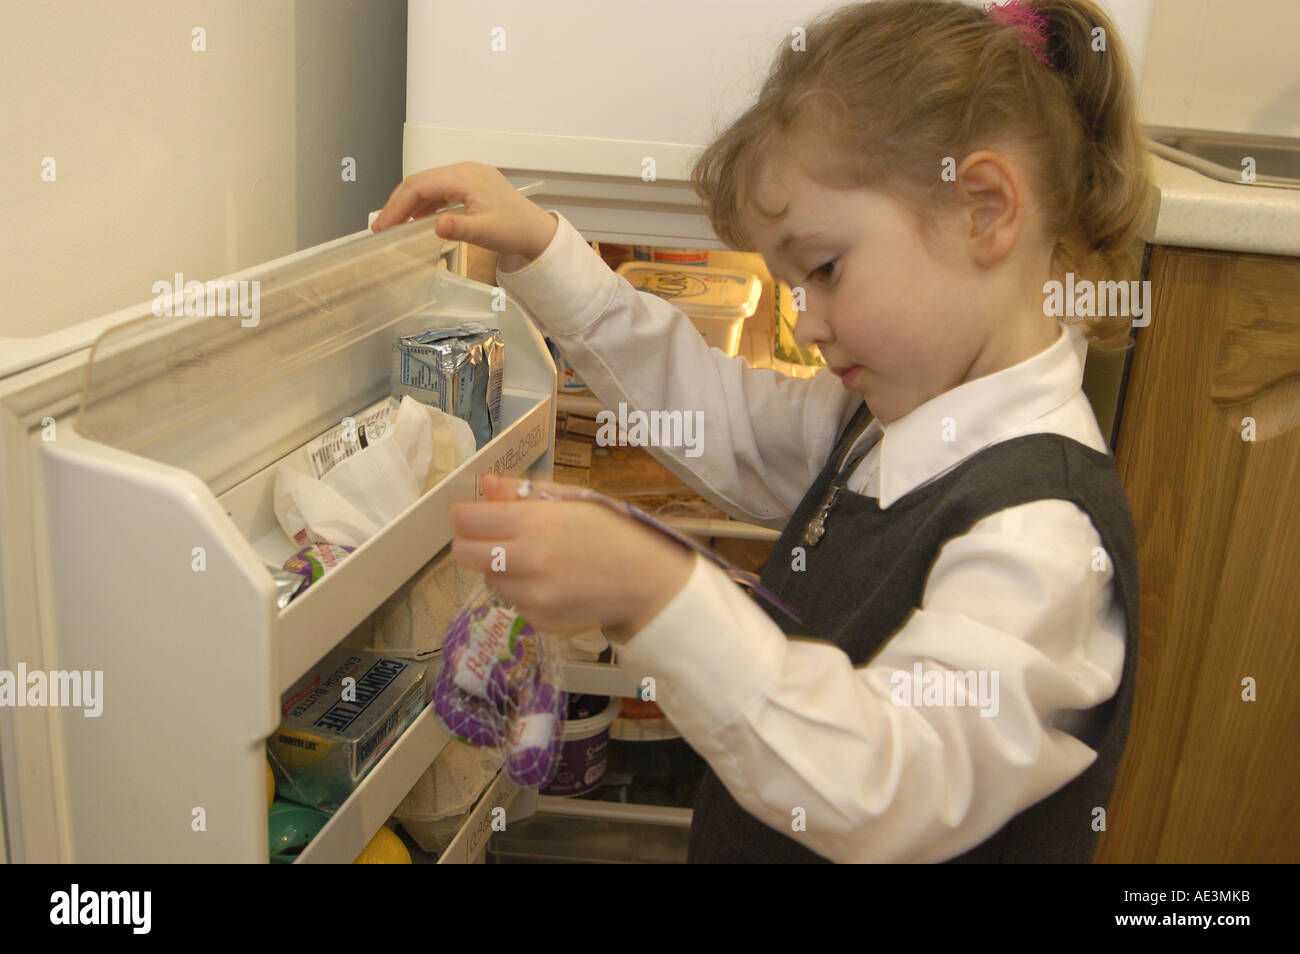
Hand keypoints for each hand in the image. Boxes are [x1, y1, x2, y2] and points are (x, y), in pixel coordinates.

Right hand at [371, 161, 557, 262]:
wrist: (536, 231)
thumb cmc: (515, 230)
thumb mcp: (486, 233)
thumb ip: (459, 229)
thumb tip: (436, 226)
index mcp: (465, 177)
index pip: (419, 185)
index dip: (397, 205)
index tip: (384, 225)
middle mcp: (464, 171)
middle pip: (420, 182)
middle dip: (398, 204)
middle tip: (382, 226)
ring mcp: (467, 175)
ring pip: (428, 185)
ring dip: (409, 203)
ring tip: (394, 224)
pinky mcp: (470, 184)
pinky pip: (440, 190)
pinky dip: (425, 203)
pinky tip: (416, 218)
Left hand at [449, 474, 694, 640]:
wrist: (647, 581)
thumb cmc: (613, 530)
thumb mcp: (573, 499)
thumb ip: (523, 491)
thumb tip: (485, 483)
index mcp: (533, 524)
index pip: (467, 520)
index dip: (463, 513)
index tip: (470, 511)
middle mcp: (526, 562)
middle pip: (463, 554)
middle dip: (470, 541)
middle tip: (491, 535)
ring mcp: (531, 597)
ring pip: (488, 579)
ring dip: (499, 566)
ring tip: (532, 558)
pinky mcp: (539, 620)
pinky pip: (512, 601)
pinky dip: (522, 590)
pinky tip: (550, 580)